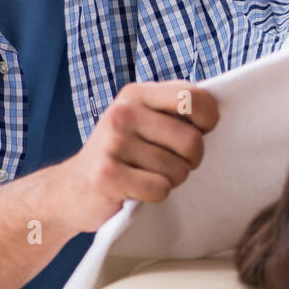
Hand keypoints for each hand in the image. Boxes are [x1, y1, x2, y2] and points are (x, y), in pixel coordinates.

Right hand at [58, 79, 219, 233]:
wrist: (71, 189)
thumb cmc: (121, 154)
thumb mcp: (142, 120)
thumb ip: (173, 111)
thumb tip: (218, 112)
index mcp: (136, 93)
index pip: (193, 97)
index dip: (208, 119)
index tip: (201, 131)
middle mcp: (123, 112)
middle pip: (192, 141)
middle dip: (191, 160)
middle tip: (171, 163)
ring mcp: (113, 143)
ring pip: (177, 169)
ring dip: (171, 180)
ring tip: (148, 175)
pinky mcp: (108, 174)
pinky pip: (160, 189)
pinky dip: (155, 195)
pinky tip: (136, 190)